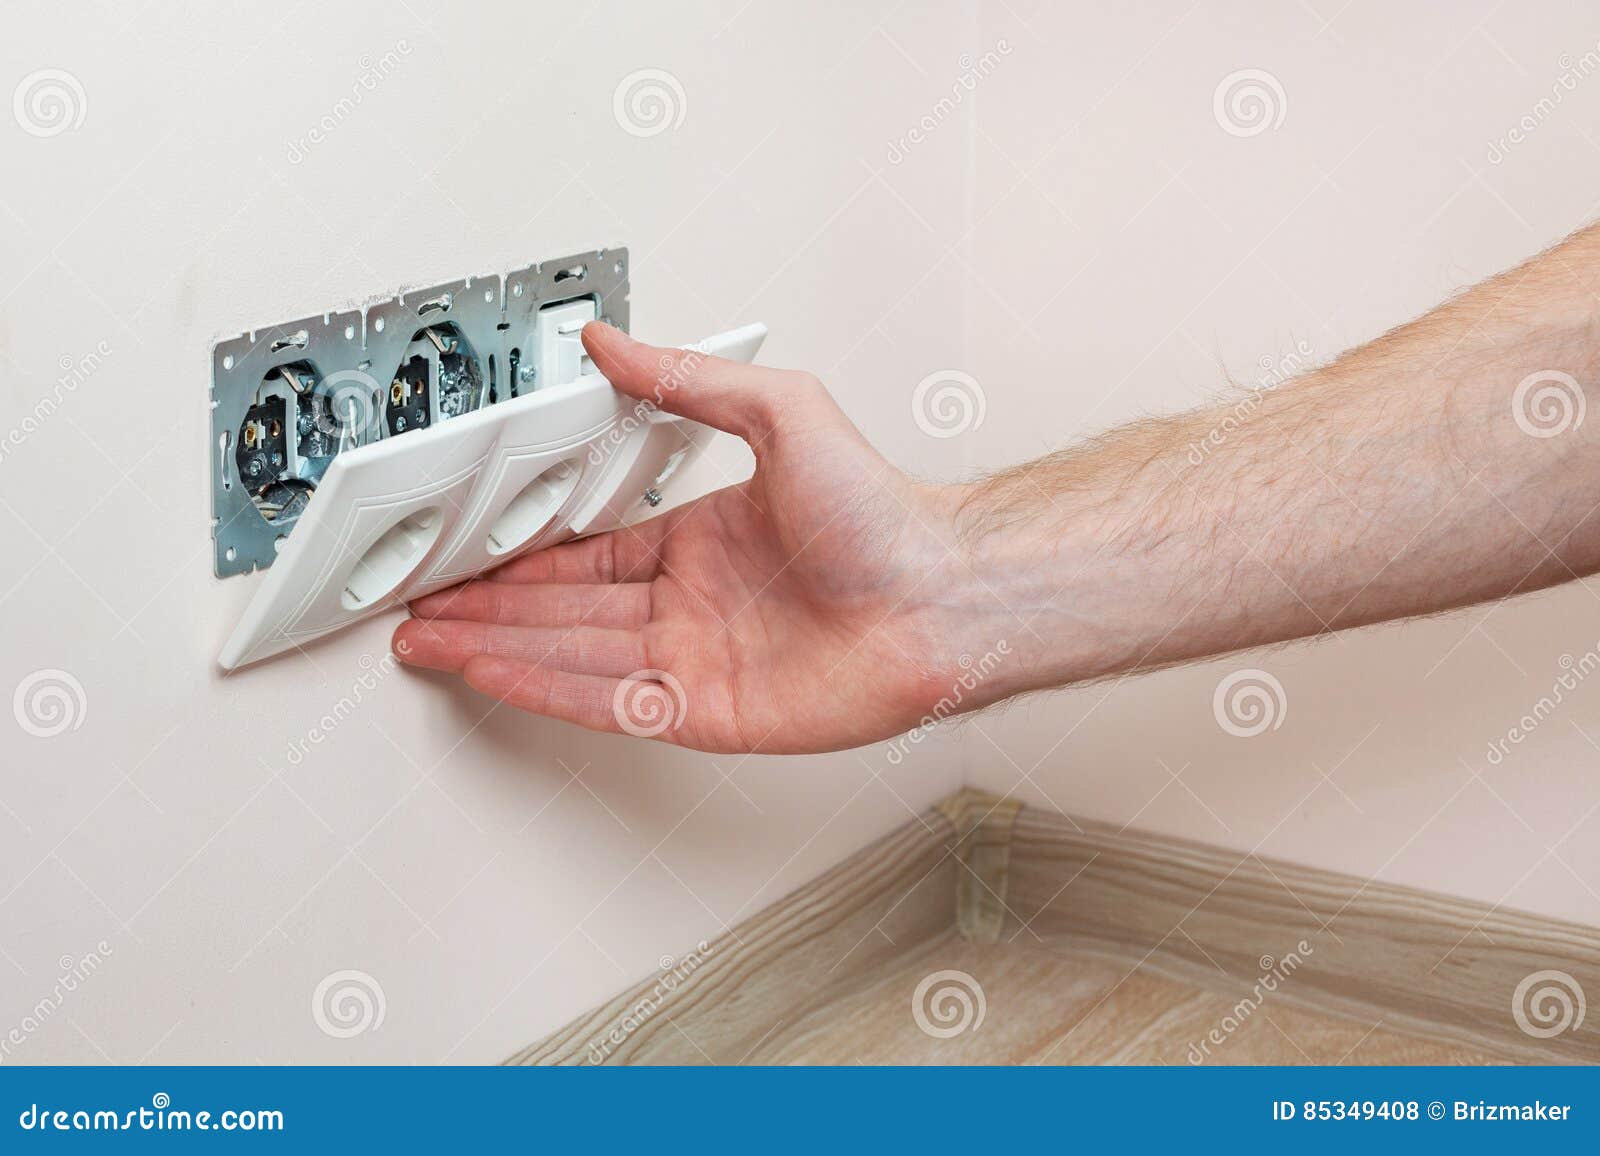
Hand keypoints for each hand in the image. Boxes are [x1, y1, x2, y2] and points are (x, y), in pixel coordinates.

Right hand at [392, 322, 975, 752]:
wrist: (944, 594)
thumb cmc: (887, 515)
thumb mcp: (780, 412)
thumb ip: (689, 380)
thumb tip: (613, 342)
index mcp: (701, 542)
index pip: (587, 553)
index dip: (522, 556)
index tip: (468, 552)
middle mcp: (693, 604)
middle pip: (563, 609)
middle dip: (486, 608)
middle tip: (417, 606)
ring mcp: (696, 662)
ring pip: (570, 656)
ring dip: (496, 648)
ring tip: (424, 642)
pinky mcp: (707, 712)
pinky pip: (607, 701)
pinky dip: (544, 687)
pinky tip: (492, 673)